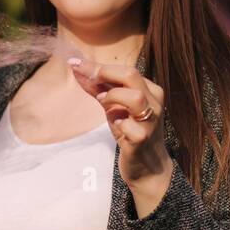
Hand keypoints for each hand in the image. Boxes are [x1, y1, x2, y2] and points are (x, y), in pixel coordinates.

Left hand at [69, 57, 173, 213]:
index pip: (125, 70)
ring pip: (136, 98)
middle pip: (131, 75)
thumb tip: (76, 68)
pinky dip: (120, 124)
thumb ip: (97, 88)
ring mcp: (151, 121)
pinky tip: (116, 126)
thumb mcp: (113, 107)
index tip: (75, 63)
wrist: (146, 165)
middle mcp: (154, 102)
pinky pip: (131, 128)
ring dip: (113, 96)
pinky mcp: (144, 139)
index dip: (98, 66)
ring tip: (102, 102)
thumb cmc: (129, 131)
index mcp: (149, 90)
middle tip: (85, 76)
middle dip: (103, 72)